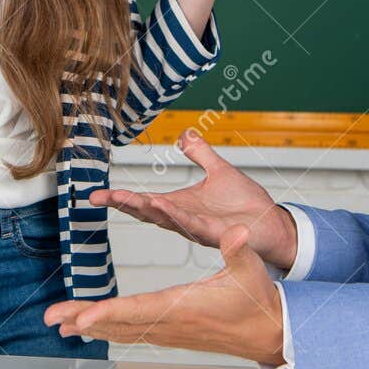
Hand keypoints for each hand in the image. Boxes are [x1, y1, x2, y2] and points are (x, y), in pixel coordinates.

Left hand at [45, 226, 286, 366]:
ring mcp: (169, 331)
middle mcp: (171, 323)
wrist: (268, 332)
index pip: (139, 310)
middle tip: (52, 318)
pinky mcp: (170, 333)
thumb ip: (240, 248)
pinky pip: (132, 332)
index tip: (82, 316)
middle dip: (83, 319)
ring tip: (61, 323)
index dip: (108, 314)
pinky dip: (108, 329)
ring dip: (89, 326)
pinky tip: (92, 327)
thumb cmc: (258, 301)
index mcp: (184, 306)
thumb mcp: (250, 270)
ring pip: (122, 330)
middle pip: (119, 323)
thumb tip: (240, 230)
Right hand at [91, 130, 297, 269]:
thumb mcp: (219, 171)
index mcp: (181, 206)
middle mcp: (184, 219)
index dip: (120, 198)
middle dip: (122, 204)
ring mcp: (198, 228)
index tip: (95, 194)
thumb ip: (201, 154)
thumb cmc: (246, 204)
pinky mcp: (217, 234)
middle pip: (146, 211)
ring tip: (122, 199)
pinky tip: (161, 205)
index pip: (144, 201)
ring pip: (165, 218)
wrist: (273, 224)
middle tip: (98, 197)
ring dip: (144, 209)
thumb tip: (184, 134)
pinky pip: (193, 224)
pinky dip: (176, 215)